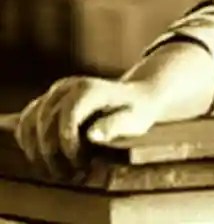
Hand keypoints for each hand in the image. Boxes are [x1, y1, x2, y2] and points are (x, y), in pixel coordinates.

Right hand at [13, 76, 161, 179]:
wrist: (135, 96)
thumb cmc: (137, 112)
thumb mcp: (135, 120)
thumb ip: (115, 126)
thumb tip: (91, 136)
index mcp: (90, 89)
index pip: (68, 115)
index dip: (68, 143)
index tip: (79, 164)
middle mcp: (67, 86)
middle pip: (44, 120)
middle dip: (51, 152)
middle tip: (66, 176)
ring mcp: (54, 93)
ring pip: (30, 122)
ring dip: (36, 151)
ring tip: (55, 172)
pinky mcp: (46, 101)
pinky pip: (26, 122)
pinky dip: (29, 143)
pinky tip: (45, 161)